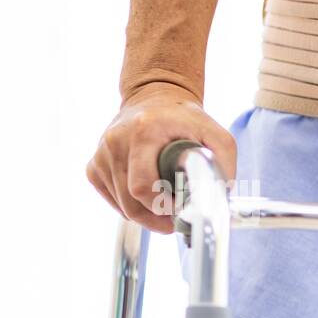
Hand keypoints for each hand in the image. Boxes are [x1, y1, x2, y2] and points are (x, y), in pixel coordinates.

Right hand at [86, 82, 236, 233]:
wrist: (154, 99)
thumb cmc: (186, 120)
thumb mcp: (215, 135)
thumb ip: (223, 163)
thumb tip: (219, 197)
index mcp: (144, 132)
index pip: (143, 187)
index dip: (163, 206)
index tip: (181, 208)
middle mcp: (116, 142)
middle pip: (132, 203)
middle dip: (156, 218)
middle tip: (176, 216)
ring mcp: (102, 155)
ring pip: (123, 207)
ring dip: (146, 215)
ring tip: (166, 204)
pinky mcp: (94, 166)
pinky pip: (114, 202)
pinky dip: (132, 207)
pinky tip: (149, 196)